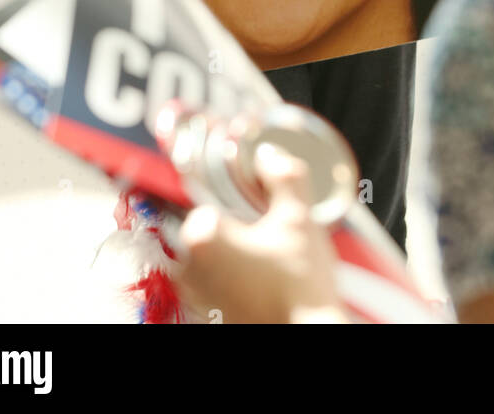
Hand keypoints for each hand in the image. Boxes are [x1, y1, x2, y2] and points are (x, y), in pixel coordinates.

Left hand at [176, 143, 347, 323]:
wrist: (306, 338)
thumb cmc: (299, 285)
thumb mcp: (299, 219)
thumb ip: (285, 177)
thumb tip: (270, 155)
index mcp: (201, 237)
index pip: (207, 203)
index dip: (236, 205)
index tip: (257, 211)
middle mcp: (187, 270)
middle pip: (207, 233)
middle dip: (235, 232)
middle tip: (268, 238)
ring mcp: (194, 299)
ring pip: (211, 261)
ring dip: (234, 258)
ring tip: (269, 263)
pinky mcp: (208, 319)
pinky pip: (216, 288)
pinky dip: (235, 283)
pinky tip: (263, 285)